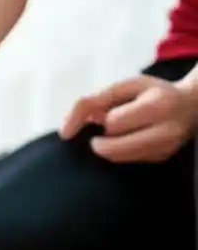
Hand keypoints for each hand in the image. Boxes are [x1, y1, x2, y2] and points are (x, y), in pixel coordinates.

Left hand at [60, 75, 197, 162]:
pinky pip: (126, 162)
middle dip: (101, 138)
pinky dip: (118, 151)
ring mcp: (166, 149)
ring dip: (108, 145)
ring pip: (117, 158)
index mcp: (158, 106)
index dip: (103, 118)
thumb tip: (65, 132)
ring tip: (118, 130)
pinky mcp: (161, 160)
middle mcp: (167, 131)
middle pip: (113, 148)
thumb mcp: (121, 87)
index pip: (113, 123)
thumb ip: (89, 102)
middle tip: (106, 126)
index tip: (108, 111)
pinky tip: (127, 138)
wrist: (189, 106)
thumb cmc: (150, 93)